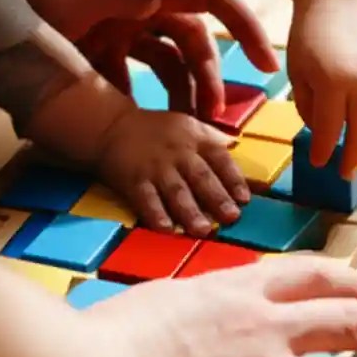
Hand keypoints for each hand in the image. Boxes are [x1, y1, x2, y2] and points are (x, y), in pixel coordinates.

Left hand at [15, 0, 278, 119]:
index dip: (244, 27)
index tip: (266, 63)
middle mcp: (145, 9)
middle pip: (193, 46)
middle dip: (208, 82)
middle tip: (211, 119)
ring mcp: (126, 31)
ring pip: (170, 67)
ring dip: (181, 97)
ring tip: (183, 131)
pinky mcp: (105, 52)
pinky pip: (137, 81)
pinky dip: (142, 104)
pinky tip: (140, 132)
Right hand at [96, 106, 249, 235]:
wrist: (112, 127)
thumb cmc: (157, 131)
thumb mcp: (189, 126)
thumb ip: (213, 141)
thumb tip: (240, 152)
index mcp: (195, 139)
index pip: (219, 159)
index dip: (233, 179)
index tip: (244, 198)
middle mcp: (178, 153)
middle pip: (200, 176)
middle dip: (217, 198)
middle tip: (231, 217)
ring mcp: (155, 167)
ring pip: (176, 191)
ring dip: (190, 211)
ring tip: (202, 230)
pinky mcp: (134, 180)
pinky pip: (146, 199)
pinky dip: (155, 214)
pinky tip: (166, 228)